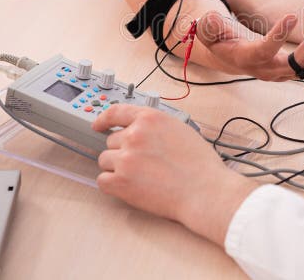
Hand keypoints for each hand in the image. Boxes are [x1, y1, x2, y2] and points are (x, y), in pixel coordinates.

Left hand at [93, 104, 258, 244]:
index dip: (103, 119)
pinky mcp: (120, 182)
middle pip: (111, 141)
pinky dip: (113, 186)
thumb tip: (140, 131)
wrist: (205, 191)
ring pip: (105, 161)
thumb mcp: (179, 129)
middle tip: (142, 164)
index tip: (98, 125)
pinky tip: (132, 188)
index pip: (116, 112)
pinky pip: (102, 181)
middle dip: (123, 152)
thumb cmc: (199, 164)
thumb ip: (155, 127)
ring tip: (141, 177)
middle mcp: (135, 135)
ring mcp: (126, 158)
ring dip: (117, 168)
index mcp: (150, 118)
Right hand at [196, 11, 303, 80]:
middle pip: (295, 66)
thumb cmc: (222, 40)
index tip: (291, 15)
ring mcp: (283, 73)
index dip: (278, 35)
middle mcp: (268, 70)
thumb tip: (210, 18)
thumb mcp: (210, 31)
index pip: (265, 50)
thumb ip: (209, 26)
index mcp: (247, 58)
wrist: (232, 56)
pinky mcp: (294, 70)